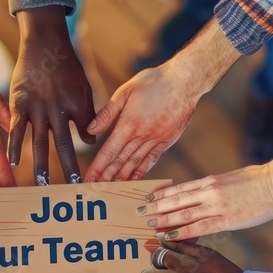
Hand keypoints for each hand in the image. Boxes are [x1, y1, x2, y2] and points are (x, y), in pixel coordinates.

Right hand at [8, 6, 94, 184]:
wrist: (44, 41)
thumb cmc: (67, 65)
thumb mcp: (84, 88)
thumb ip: (88, 114)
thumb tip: (90, 142)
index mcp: (77, 105)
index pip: (84, 137)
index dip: (88, 153)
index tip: (90, 174)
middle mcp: (58, 109)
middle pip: (63, 144)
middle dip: (68, 168)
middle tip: (72, 188)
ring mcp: (37, 106)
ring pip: (39, 141)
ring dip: (41, 164)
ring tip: (43, 184)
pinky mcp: (19, 102)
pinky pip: (17, 128)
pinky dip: (15, 146)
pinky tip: (15, 163)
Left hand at [84, 63, 197, 181]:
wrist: (184, 81)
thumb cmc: (154, 82)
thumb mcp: (125, 91)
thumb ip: (108, 113)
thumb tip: (91, 129)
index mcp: (128, 124)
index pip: (108, 151)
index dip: (97, 167)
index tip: (87, 179)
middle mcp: (142, 136)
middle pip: (120, 162)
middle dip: (106, 177)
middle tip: (95, 190)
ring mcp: (156, 140)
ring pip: (135, 163)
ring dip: (122, 178)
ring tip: (111, 190)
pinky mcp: (167, 140)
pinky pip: (152, 159)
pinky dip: (142, 171)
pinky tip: (134, 180)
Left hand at [136, 165, 272, 240]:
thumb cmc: (259, 180)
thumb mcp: (232, 179)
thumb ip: (216, 188)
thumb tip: (205, 193)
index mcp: (209, 181)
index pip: (179, 189)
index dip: (160, 196)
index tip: (146, 200)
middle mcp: (208, 191)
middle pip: (175, 200)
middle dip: (155, 208)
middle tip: (137, 214)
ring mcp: (216, 205)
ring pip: (182, 213)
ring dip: (163, 220)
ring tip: (147, 225)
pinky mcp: (227, 219)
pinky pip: (199, 227)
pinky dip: (182, 231)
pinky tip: (169, 236)